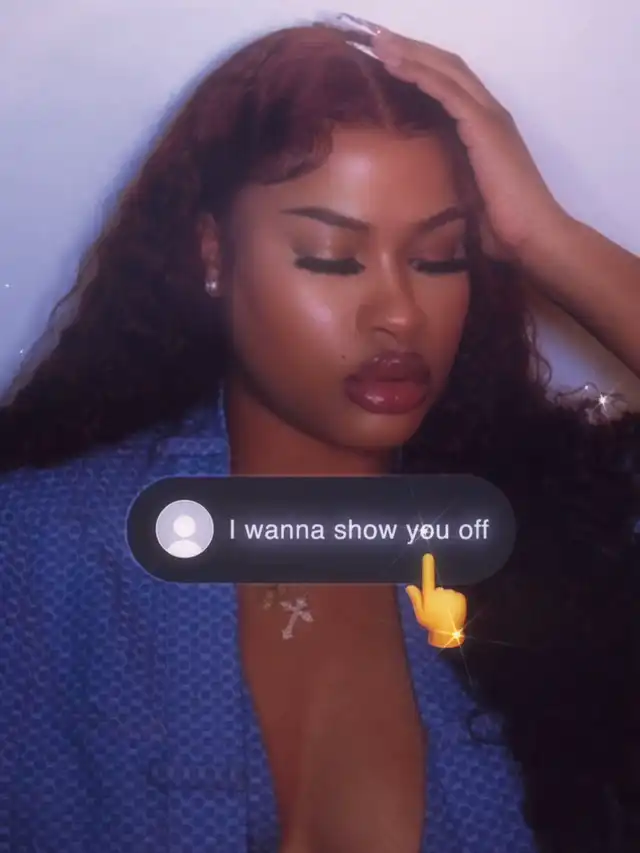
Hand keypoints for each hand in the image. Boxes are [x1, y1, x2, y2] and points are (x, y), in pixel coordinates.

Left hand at [371, 26, 569, 259]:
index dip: (420, 66)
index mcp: (485, 128)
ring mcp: (489, 118)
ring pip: (446, 72)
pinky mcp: (485, 128)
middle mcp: (489, 113)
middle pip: (447, 67)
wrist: (532, 236)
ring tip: (379, 42)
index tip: (386, 59)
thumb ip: (445, 181)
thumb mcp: (464, 196)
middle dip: (411, 49)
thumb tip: (414, 192)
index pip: (450, 83)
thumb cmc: (500, 228)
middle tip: (376, 38)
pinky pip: (448, 92)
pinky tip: (397, 66)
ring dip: (411, 54)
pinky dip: (421, 75)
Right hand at [405, 554, 466, 647]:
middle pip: (438, 590)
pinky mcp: (460, 597)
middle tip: (436, 610)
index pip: (427, 578)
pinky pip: (456, 596)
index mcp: (429, 595)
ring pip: (447, 594)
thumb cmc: (431, 623)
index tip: (427, 555)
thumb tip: (409, 586)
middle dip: (438, 597)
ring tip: (445, 613)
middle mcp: (440, 592)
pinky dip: (455, 602)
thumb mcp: (420, 613)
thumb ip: (415, 598)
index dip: (427, 567)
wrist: (448, 633)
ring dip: (446, 600)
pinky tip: (452, 611)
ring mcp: (451, 594)